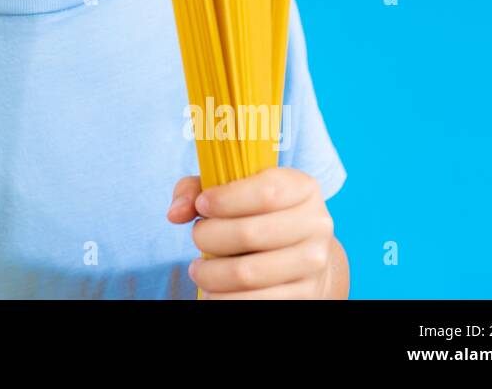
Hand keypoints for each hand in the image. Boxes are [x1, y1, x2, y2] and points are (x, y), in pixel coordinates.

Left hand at [166, 167, 343, 298]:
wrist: (303, 253)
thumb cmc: (258, 214)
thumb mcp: (232, 190)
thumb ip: (196, 190)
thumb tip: (175, 213)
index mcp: (302, 188)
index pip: (266, 192)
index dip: (225, 200)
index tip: (202, 206)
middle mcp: (316, 224)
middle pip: (250, 233)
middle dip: (208, 236)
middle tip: (197, 237)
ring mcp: (313, 263)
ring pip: (247, 273)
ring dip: (211, 274)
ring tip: (199, 268)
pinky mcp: (307, 295)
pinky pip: (256, 302)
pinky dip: (224, 298)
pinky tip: (214, 290)